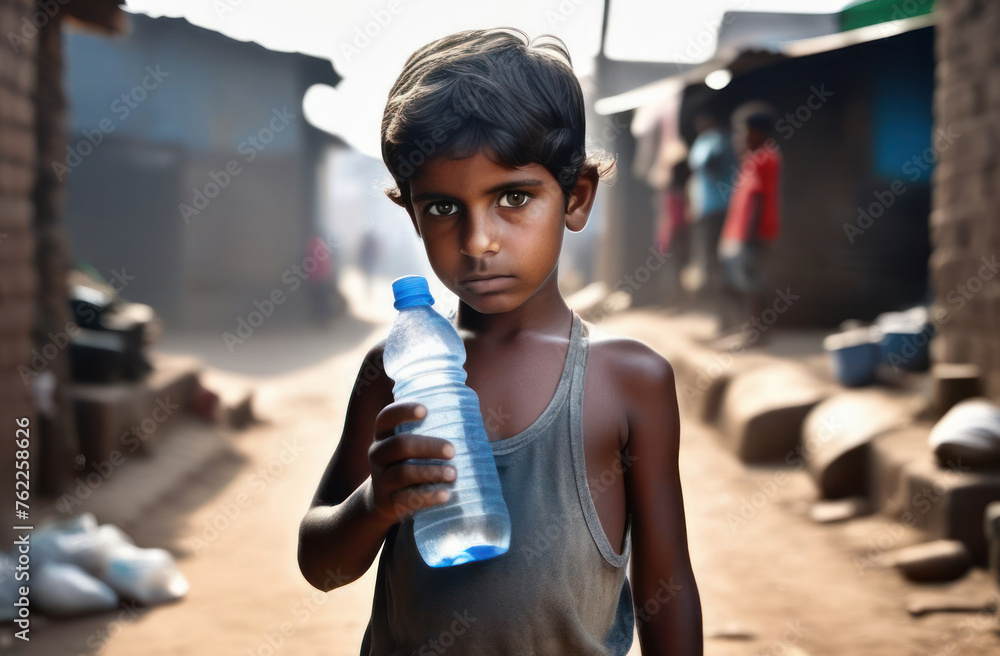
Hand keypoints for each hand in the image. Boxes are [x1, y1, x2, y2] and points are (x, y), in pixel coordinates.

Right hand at [368, 401, 455, 524]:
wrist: (385, 500)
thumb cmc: (408, 463)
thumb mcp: (409, 448)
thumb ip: (429, 433)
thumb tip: (471, 421)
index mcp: (383, 435)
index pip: (387, 417)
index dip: (403, 411)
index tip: (425, 411)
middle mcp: (377, 454)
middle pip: (399, 445)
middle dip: (427, 446)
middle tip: (452, 451)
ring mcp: (380, 479)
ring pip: (402, 473)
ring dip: (430, 472)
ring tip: (453, 474)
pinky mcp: (387, 502)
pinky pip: (406, 499)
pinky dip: (428, 496)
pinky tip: (445, 495)